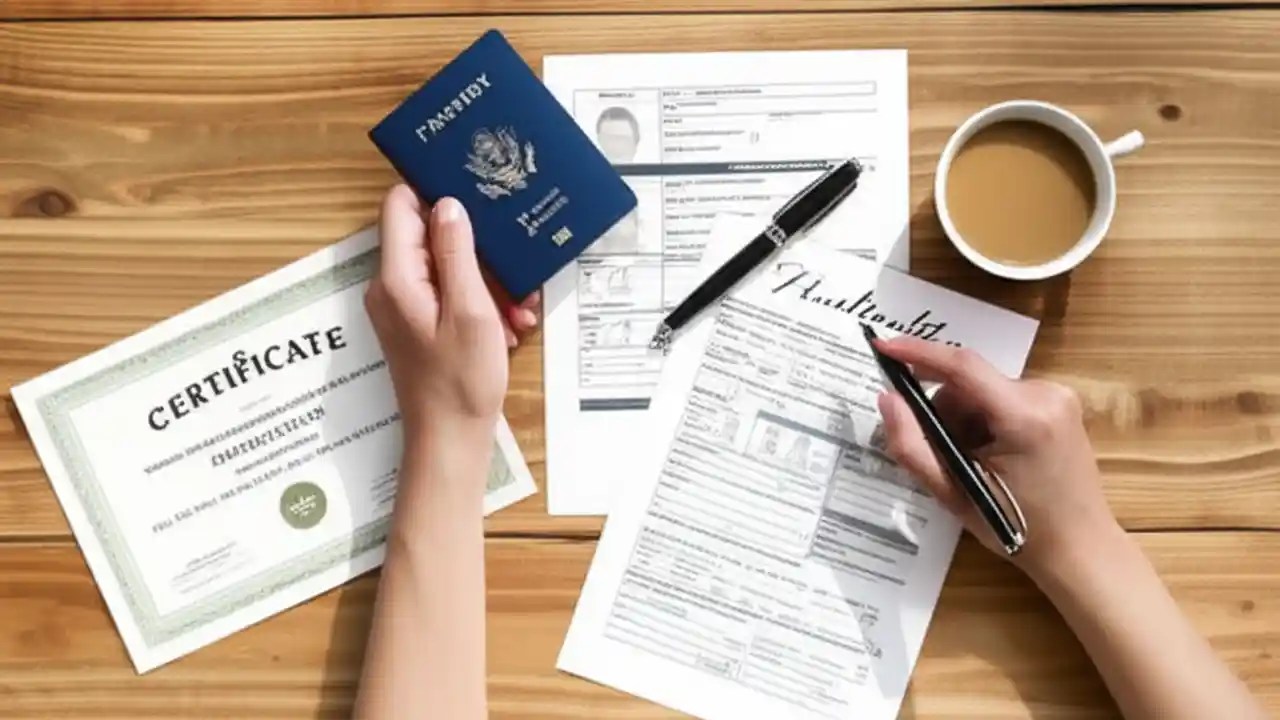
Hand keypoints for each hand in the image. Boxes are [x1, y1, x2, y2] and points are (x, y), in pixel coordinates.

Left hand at [365, 186, 530, 433]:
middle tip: (511, 268)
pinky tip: (507, 325)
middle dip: (475, 248)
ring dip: (485, 281)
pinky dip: (479, 303)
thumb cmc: (461, 382)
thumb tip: (448, 203)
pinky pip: (448, 295)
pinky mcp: (419, 323)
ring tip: (517, 308)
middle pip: (428, 236)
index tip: (475, 196)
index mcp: (397, 279)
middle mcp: (391, 287)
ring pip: (446, 268)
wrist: (451, 440)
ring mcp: (404, 306)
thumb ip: (458, 253)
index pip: (400, 206)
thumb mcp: (470, 311)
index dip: (435, 194)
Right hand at [873, 336, 1119, 575]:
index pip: (962, 366)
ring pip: (983, 389)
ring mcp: (1058, 396)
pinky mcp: (1060, 403)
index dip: (917, 352)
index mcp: (1024, 417)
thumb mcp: (952, 493)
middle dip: (943, 410)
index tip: (883, 346)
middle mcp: (1046, 394)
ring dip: (964, 417)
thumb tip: (887, 399)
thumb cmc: (1016, 528)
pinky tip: (993, 455)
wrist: (1079, 547)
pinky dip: (985, 419)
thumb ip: (911, 445)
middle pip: (969, 382)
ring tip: (973, 462)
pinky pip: (1002, 396)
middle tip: (943, 454)